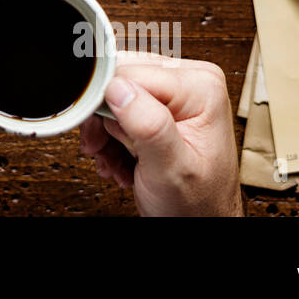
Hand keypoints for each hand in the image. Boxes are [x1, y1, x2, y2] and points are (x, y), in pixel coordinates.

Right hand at [79, 53, 242, 215]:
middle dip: (104, 120)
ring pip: (116, 95)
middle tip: (102, 150)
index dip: (105, 103)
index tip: (98, 134)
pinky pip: (122, 107)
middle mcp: (191, 82)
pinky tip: (121, 158)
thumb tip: (118, 87)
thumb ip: (147, 125)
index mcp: (201, 87)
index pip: (131, 73)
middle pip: (121, 80)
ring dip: (107, 132)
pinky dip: (114, 136)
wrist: (201, 224)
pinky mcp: (164, 106)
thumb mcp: (171, 169)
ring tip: (114, 160)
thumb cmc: (198, 204)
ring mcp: (178, 94)